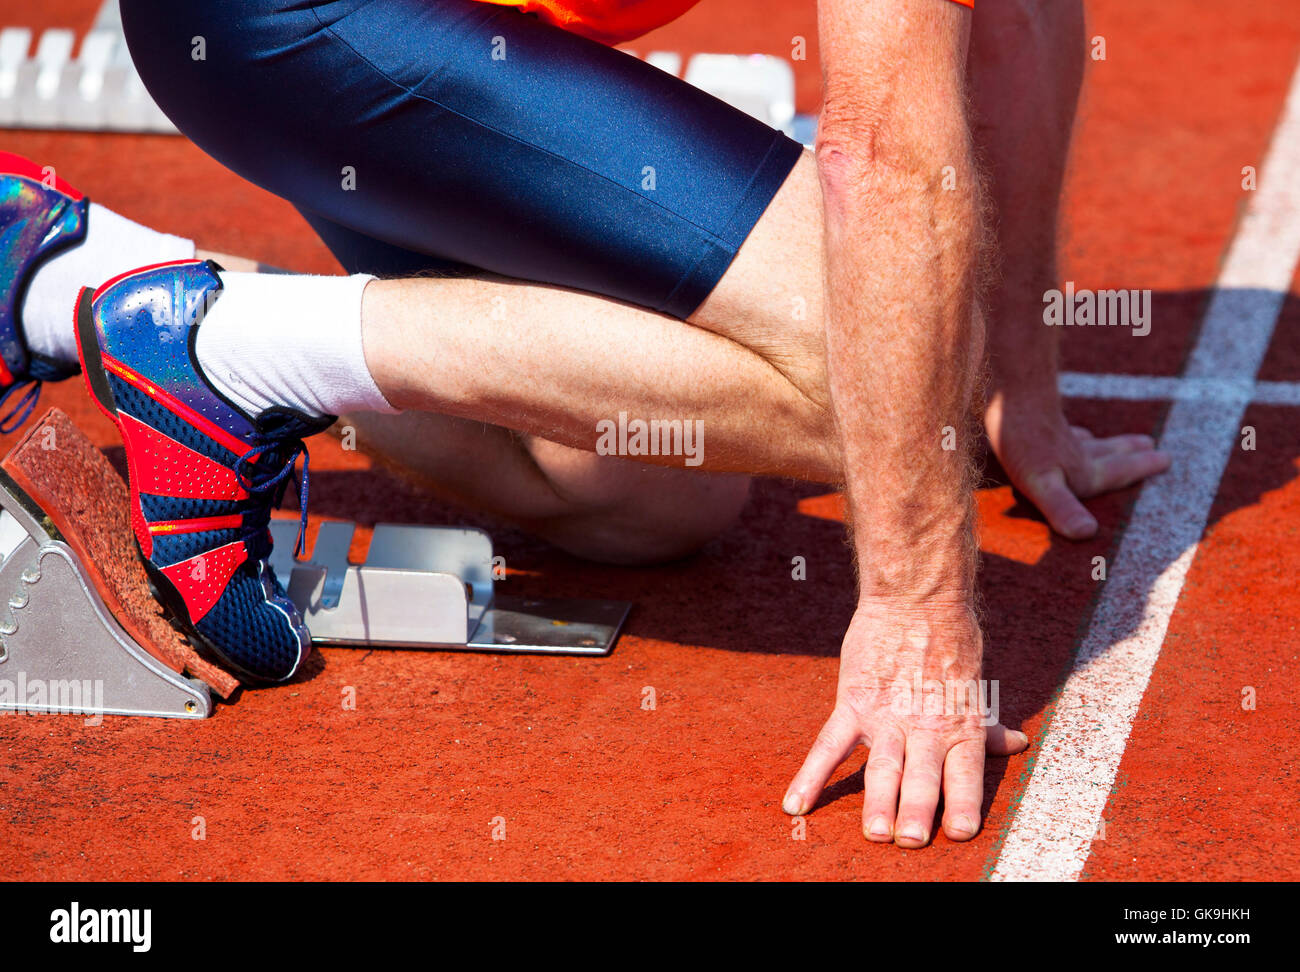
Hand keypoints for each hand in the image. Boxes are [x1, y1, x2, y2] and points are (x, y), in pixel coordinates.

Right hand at [783, 599, 1027, 846]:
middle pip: (921, 776)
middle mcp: (925, 726)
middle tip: (911, 841)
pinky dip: (812, 775)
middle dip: (917, 811)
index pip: (964, 774)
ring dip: (878, 801)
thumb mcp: (973, 687)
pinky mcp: (854, 702)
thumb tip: (1017, 743)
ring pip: (882, 766)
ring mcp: (887, 715)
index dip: (964, 804)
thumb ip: (985, 725)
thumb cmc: (950, 641)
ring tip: (875, 833)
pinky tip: (796, 804)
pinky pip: (830, 744)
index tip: (960, 833)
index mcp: (959, 726)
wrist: (916, 597)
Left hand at [985, 390, 1170, 538]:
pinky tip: (1057, 426)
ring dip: (1099, 442)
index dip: (1140, 469)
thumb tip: (1089, 532)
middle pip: (1105, 452)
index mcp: (1081, 471)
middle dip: (1126, 451)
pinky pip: (1054, 427)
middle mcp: (1073, 451)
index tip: (1166, 458)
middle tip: (1149, 443)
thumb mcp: (1042, 483)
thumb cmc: (1023, 444)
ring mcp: (1053, 433)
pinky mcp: (1032, 419)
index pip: (1117, 472)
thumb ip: (1063, 507)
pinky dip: (1065, 432)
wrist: (1008, 395)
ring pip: (1083, 440)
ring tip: (1104, 440)